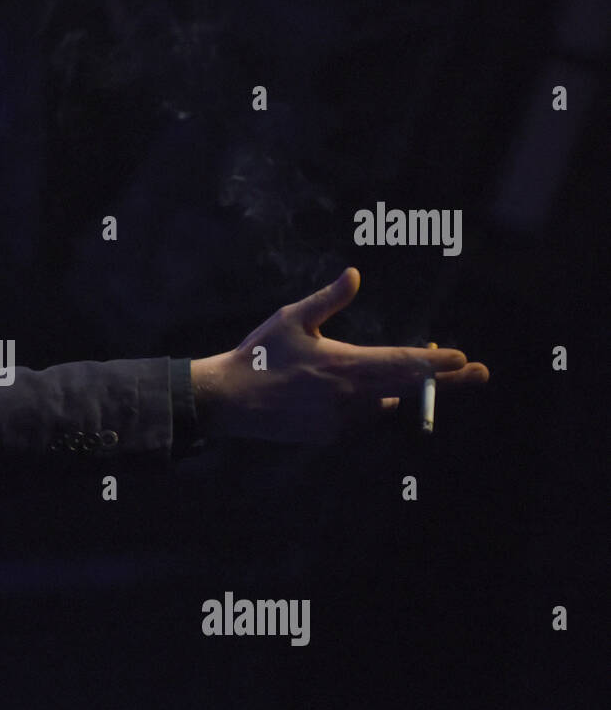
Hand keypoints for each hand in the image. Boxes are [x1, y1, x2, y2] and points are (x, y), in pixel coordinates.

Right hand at [190, 267, 488, 442]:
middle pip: (410, 388)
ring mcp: (341, 420)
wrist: (228, 400)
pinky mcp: (329, 435)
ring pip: (382, 404)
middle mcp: (350, 397)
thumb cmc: (259, 354)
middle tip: (481, 373)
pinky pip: (359, 418)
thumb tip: (356, 274)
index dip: (437, 360)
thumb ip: (330, 299)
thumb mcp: (292, 318)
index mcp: (345, 364)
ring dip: (393, 390)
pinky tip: (350, 392)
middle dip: (449, 381)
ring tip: (401, 376)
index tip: (464, 357)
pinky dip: (364, 404)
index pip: (403, 363)